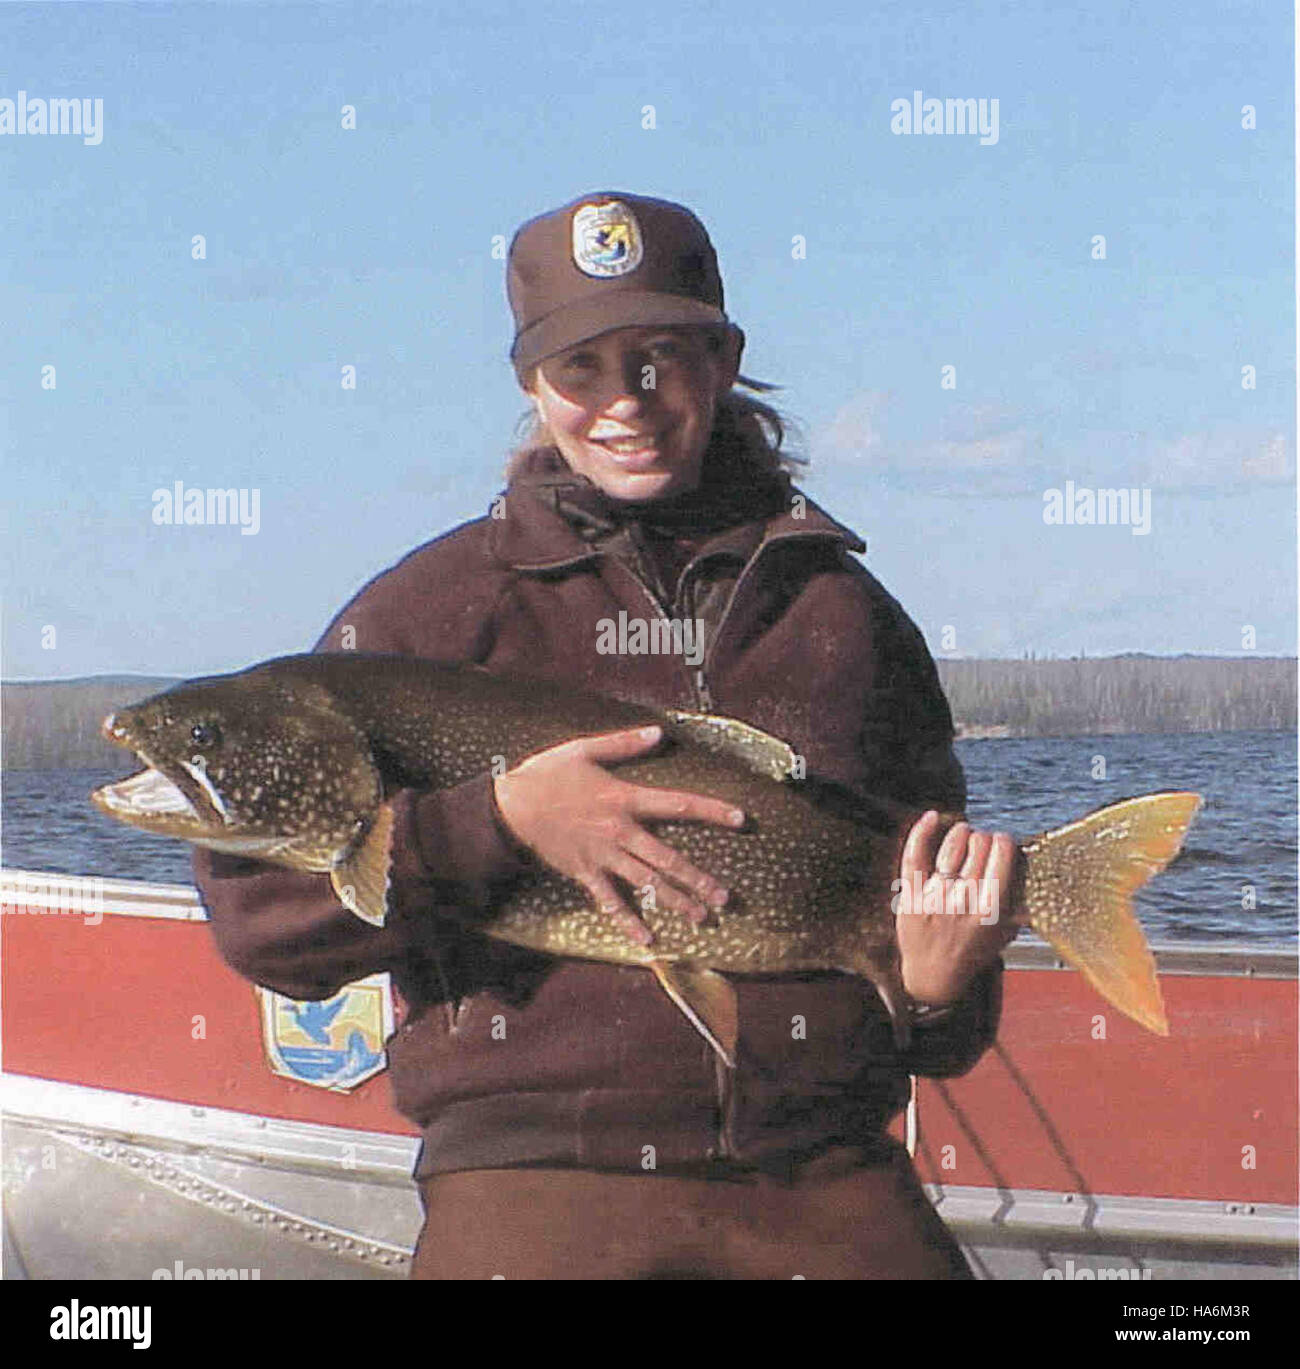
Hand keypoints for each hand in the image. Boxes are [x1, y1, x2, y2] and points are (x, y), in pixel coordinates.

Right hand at [492, 725, 745, 946]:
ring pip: (646, 883)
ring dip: (675, 901)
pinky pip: (610, 902)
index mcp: (624, 799)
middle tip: (725, 898)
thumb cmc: (547, 775)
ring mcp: (603, 856)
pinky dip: (628, 922)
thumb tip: (658, 733)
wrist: (508, 809)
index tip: (741, 818)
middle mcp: (619, 832)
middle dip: (698, 879)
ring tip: (701, 918)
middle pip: (667, 858)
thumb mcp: (584, 749)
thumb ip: (623, 743)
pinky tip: (647, 941)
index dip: (711, 811)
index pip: (678, 804)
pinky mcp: (585, 873)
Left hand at [894, 811, 1022, 1006]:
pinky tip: (933, 817)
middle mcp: (964, 900)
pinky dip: (923, 830)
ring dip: (961, 833)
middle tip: (981, 846)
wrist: (933, 976)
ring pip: (952, 843)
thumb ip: (1019, 902)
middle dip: (983, 838)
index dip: (1004, 841)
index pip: (1002, 854)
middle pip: (979, 844)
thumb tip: (1031, 866)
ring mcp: (935, 896)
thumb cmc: (973, 950)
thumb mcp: (1004, 932)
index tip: (1003, 843)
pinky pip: (915, 853)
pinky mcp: (911, 894)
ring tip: (963, 837)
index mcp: (991, 909)